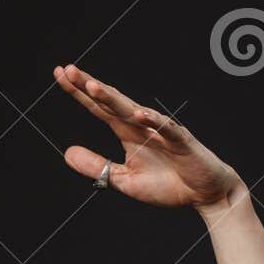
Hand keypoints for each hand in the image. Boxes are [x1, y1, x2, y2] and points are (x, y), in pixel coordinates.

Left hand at [52, 63, 240, 211]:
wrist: (203, 193)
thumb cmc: (168, 184)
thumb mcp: (124, 179)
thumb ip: (97, 166)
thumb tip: (67, 153)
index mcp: (127, 132)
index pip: (99, 108)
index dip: (79, 92)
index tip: (59, 74)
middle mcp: (142, 125)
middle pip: (111, 101)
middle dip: (90, 86)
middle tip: (67, 70)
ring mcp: (161, 130)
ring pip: (133, 110)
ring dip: (112, 98)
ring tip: (92, 86)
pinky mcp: (181, 141)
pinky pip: (166, 128)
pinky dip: (153, 121)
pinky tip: (138, 114)